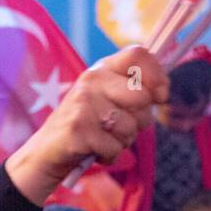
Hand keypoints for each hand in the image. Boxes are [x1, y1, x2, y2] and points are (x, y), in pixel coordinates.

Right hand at [6, 46, 167, 204]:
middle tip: (120, 127)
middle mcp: (92, 80)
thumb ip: (134, 91)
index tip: (160, 96)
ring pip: (130, 127)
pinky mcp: (78, 130)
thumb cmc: (86, 125)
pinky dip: (109, 156)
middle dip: (141, 120)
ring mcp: (83, 104)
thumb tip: (163, 91)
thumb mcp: (107, 100)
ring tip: (103, 139)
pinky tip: (94, 151)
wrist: (47, 151)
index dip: (157, 76)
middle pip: (142, 96)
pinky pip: (115, 148)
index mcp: (102, 69)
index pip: (139, 54)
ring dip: (123, 141)